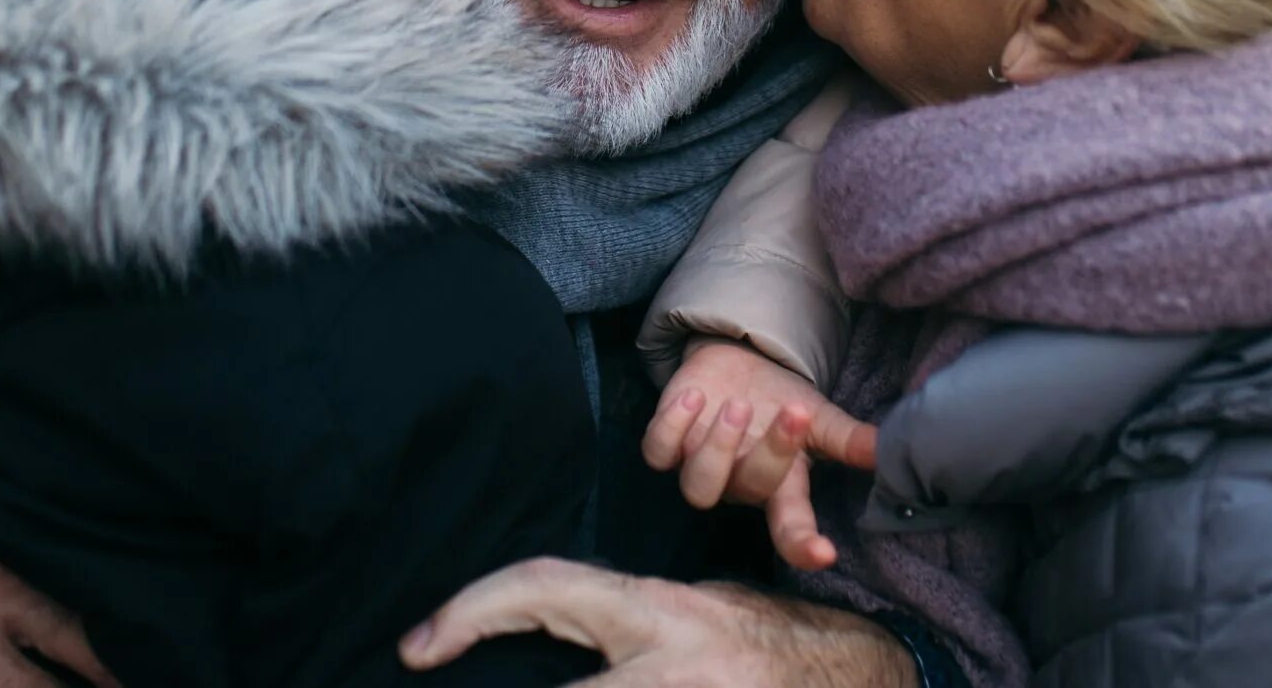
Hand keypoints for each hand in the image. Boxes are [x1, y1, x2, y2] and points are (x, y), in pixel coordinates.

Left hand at [400, 558, 917, 686]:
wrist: (856, 677)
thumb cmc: (763, 635)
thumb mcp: (687, 608)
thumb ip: (617, 625)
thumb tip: (541, 630)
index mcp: (656, 613)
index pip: (541, 591)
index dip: (469, 613)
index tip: (416, 649)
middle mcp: (665, 667)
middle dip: (497, 659)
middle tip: (430, 660)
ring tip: (480, 679)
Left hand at [642, 339, 877, 571]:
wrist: (735, 365)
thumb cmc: (779, 402)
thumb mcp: (817, 418)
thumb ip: (848, 439)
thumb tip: (889, 449)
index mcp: (779, 487)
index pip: (790, 528)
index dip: (802, 544)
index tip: (824, 553)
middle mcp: (738, 485)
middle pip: (748, 490)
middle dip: (771, 453)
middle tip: (792, 412)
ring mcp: (698, 466)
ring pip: (697, 486)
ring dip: (717, 447)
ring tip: (738, 406)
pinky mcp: (667, 442)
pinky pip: (656, 451)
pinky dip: (672, 425)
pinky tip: (694, 397)